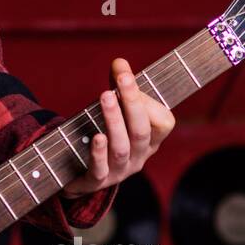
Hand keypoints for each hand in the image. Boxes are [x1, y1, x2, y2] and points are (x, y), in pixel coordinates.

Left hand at [61, 56, 174, 197]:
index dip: (147, 100)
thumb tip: (119, 62)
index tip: (127, 79)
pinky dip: (99, 153)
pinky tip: (96, 137)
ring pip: (122, 148)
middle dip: (133, 103)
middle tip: (123, 78)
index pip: (163, 122)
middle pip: (141, 131)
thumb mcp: (116, 112)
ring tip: (106, 97)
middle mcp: (139, 157)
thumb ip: (118, 87)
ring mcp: (119, 171)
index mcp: (150, 140)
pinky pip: (100, 169)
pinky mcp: (97, 181)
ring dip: (114, 121)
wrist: (80, 177)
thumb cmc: (106, 138)